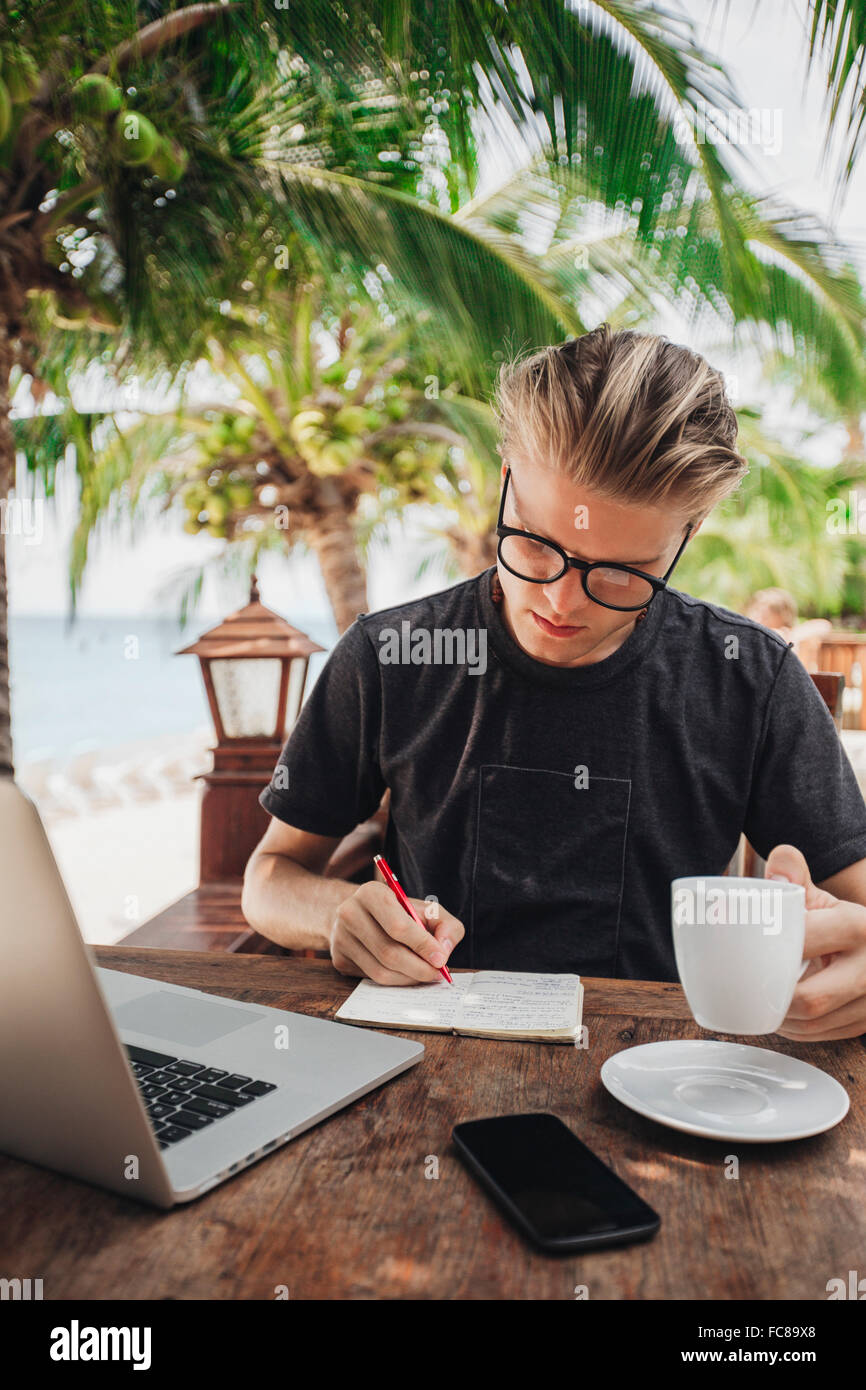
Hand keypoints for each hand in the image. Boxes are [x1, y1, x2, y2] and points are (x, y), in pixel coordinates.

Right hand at [329, 875, 464, 984]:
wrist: (363, 915)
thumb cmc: (401, 913)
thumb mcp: (427, 910)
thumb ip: (446, 926)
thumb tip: (444, 951)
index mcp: (371, 893)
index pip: (398, 925)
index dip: (422, 945)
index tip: (441, 960)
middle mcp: (349, 913)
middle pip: (389, 952)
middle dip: (418, 968)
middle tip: (437, 973)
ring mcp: (341, 937)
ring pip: (380, 971)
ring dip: (408, 978)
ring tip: (424, 974)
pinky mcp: (339, 958)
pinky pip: (371, 979)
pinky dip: (395, 982)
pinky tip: (405, 973)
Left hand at [764, 844, 865, 1040]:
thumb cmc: (844, 926)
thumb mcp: (824, 900)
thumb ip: (796, 878)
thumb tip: (778, 860)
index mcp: (856, 927)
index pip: (804, 941)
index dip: (770, 951)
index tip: (742, 951)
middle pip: (809, 999)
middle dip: (772, 998)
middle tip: (746, 988)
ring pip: (814, 1024)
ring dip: (780, 1019)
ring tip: (759, 1003)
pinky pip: (824, 1035)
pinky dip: (797, 1030)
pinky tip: (782, 1017)